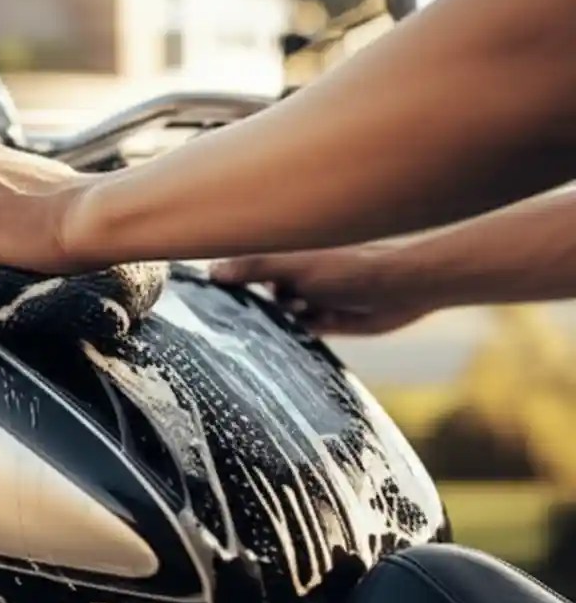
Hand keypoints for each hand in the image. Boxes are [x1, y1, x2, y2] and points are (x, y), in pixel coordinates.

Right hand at [211, 244, 432, 334]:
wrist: (400, 290)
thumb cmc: (348, 268)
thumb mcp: (293, 266)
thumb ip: (253, 268)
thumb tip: (211, 271)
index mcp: (287, 257)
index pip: (247, 267)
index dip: (228, 279)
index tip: (201, 294)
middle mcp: (296, 277)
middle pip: (260, 293)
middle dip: (247, 306)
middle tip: (220, 322)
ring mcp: (310, 300)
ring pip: (279, 315)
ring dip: (271, 324)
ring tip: (257, 334)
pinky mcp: (326, 322)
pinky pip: (299, 333)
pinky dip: (291, 338)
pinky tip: (279, 346)